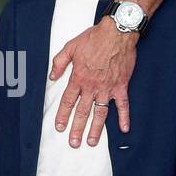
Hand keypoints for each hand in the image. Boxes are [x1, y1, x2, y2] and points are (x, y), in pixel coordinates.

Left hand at [49, 16, 137, 146]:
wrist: (117, 32)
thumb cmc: (94, 38)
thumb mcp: (70, 47)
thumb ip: (59, 62)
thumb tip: (51, 76)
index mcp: (79, 78)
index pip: (67, 101)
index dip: (62, 115)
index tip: (59, 127)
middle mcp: (92, 86)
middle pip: (82, 112)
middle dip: (77, 129)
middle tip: (74, 143)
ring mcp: (107, 88)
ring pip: (100, 113)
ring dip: (95, 129)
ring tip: (91, 142)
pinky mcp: (121, 86)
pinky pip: (123, 105)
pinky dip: (124, 117)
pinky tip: (124, 129)